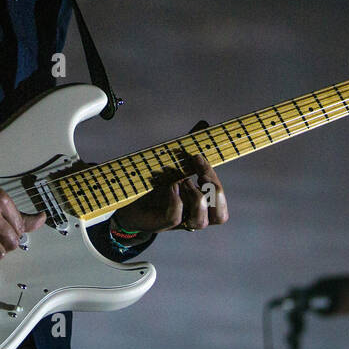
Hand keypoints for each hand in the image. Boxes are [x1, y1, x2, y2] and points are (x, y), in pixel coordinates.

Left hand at [111, 154, 227, 234]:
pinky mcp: (161, 223)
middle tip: (200, 173)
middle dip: (214, 191)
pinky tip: (170, 186)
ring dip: (197, 200)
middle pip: (220, 216)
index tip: (201, 159)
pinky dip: (176, 200)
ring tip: (184, 181)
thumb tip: (205, 124)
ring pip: (201, 222)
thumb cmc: (156, 183)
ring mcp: (178, 222)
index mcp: (201, 202)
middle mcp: (193, 215)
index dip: (216, 181)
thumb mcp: (176, 163)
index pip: (220, 199)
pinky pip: (175, 217)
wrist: (129, 201)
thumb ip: (191, 147)